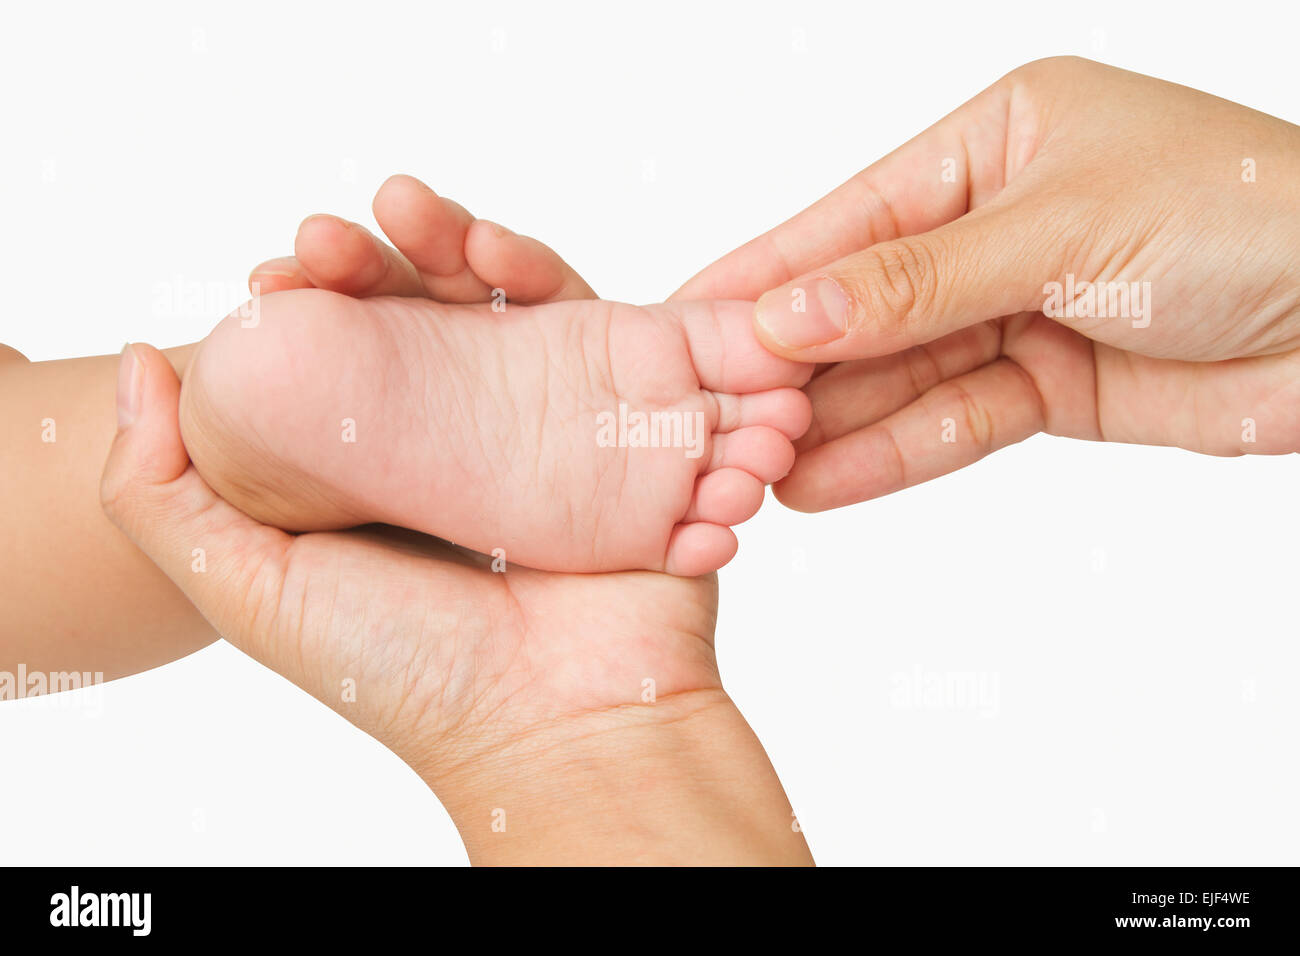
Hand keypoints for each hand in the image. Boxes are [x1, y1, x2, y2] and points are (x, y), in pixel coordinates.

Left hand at [102, 175, 812, 870]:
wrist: (563, 726)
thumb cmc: (408, 673)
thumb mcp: (248, 592)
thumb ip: (160, 496)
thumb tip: (141, 365)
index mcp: (378, 473)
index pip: (341, 354)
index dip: (311, 297)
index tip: (284, 272)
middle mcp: (460, 444)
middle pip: (426, 315)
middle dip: (387, 255)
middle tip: (350, 230)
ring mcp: (545, 431)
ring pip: (509, 307)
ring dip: (475, 243)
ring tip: (432, 215)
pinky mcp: (626, 429)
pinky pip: (604, 334)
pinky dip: (562, 284)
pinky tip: (508, 256)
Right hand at [676, 57, 1299, 510]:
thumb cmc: (1248, 219)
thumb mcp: (1060, 230)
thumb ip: (916, 283)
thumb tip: (790, 310)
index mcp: (997, 143)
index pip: (853, 217)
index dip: (768, 272)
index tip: (685, 316)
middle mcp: (999, 223)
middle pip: (868, 303)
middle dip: (797, 361)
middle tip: (714, 413)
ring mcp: (1024, 307)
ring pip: (905, 372)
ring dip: (835, 421)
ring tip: (759, 465)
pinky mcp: (1053, 383)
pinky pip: (957, 419)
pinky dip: (897, 453)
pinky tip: (828, 482)